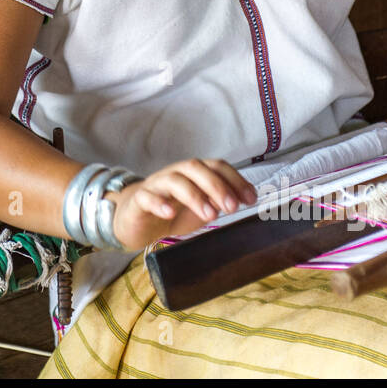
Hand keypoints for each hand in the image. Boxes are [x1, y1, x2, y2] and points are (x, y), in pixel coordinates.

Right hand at [108, 158, 256, 250]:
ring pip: (174, 180)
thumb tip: (243, 199)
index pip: (216, 166)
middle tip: (233, 207)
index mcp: (193, 174)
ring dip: (195, 195)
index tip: (251, 198)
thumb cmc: (171, 211)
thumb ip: (219, 201)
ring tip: (210, 215)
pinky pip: (147, 197)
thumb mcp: (200, 208)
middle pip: (196, 168)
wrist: (135, 221)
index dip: (235, 179)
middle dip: (217, 186)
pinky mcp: (139, 200)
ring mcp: (156, 185)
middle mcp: (176, 174)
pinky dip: (159, 202)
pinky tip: (170, 213)